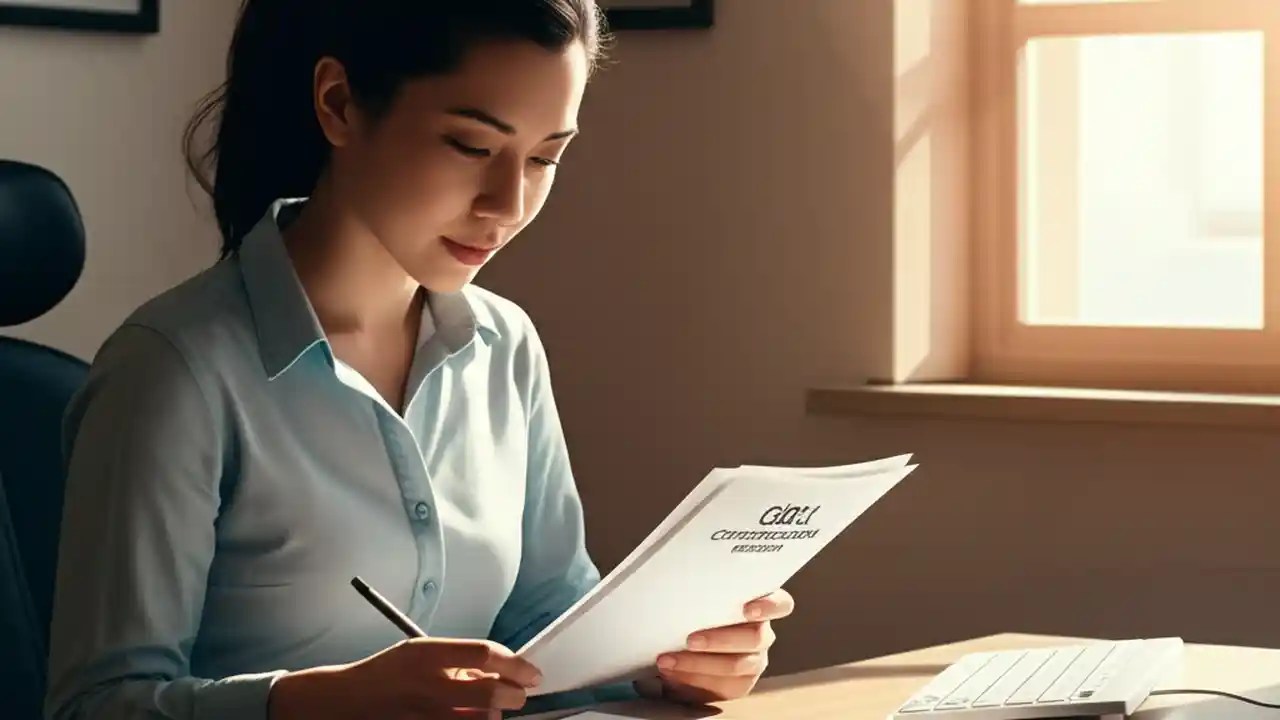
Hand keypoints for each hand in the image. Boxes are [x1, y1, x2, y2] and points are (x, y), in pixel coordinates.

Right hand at [268, 637, 541, 719]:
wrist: (342, 704)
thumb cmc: (386, 674)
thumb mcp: (418, 653)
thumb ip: (457, 661)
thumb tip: (501, 672)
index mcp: (427, 655)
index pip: (486, 655)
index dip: (517, 664)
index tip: (532, 673)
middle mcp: (428, 686)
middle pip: (492, 694)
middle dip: (514, 695)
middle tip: (518, 694)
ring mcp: (425, 716)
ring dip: (495, 717)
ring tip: (490, 711)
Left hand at [636, 589, 794, 704]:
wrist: (681, 645)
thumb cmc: (693, 613)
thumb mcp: (698, 599)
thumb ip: (701, 594)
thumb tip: (677, 587)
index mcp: (759, 605)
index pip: (780, 604)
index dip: (769, 606)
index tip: (748, 609)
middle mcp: (762, 634)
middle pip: (756, 638)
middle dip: (721, 640)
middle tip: (691, 640)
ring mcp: (754, 661)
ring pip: (738, 665)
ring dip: (699, 663)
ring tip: (669, 660)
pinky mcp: (740, 684)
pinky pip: (723, 686)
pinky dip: (694, 679)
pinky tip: (672, 673)